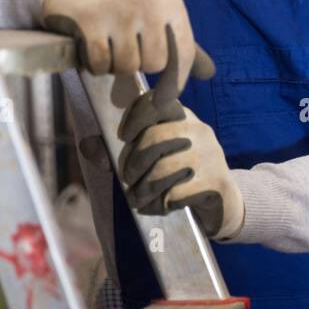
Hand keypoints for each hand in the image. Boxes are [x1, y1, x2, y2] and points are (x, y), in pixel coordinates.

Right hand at [41, 0, 214, 92]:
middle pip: (154, 64)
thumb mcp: (156, 16)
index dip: (176, 82)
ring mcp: (119, 11)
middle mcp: (148, 3)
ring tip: (108, 45)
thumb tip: (209, 73)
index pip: (184, 53)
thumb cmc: (121, 7)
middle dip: (138, 65)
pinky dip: (94, 66)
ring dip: (114, 66)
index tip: (163, 101)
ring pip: (126, 67)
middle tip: (124, 47)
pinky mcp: (90, 21)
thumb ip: (181, 45)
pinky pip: (100, 65)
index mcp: (170, 2)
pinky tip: (89, 47)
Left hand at [114, 46, 243, 239]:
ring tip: (138, 199)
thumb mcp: (154, 159)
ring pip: (161, 170)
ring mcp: (209, 156)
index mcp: (183, 117)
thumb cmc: (180, 175)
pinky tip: (159, 207)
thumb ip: (121, 152)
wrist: (222, 202)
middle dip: (132, 164)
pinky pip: (174, 193)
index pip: (156, 101)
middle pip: (152, 139)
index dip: (133, 118)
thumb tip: (87, 146)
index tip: (124, 137)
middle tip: (128, 179)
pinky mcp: (214, 182)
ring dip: (142, 190)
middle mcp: (198, 131)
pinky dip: (158, 205)